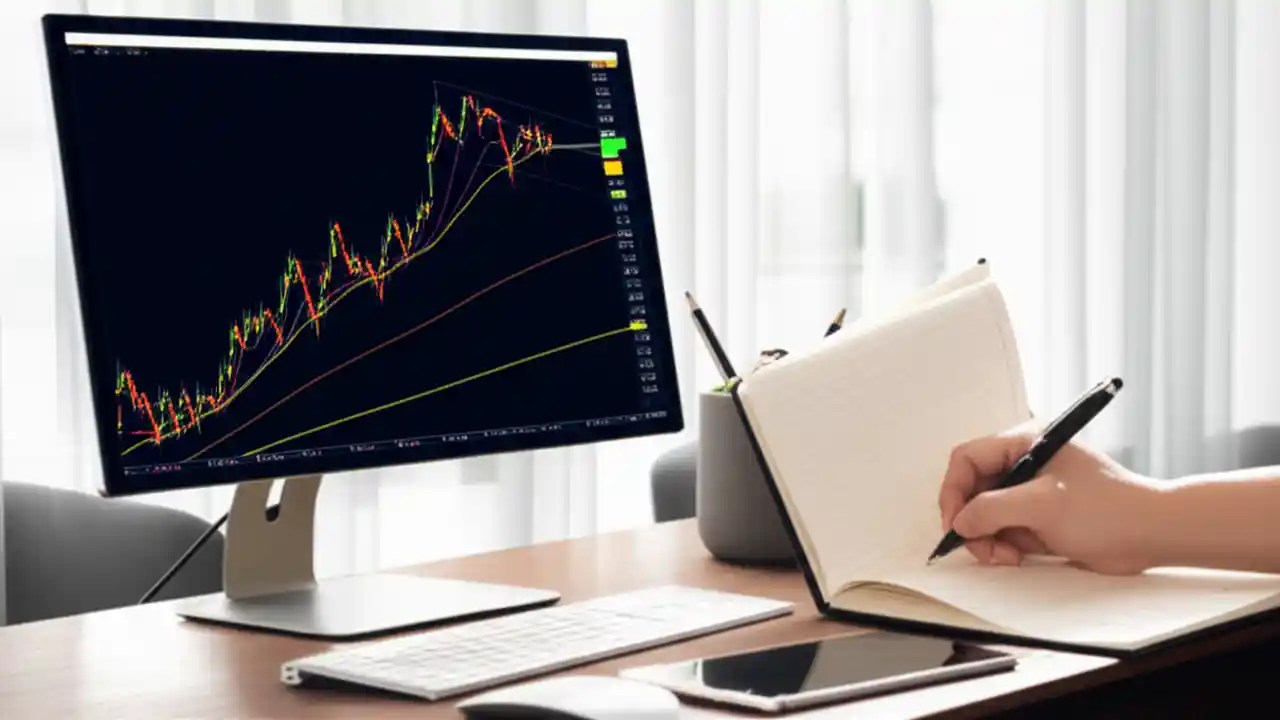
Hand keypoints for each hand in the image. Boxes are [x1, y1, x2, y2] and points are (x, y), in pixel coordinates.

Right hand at [937, 426, 1162, 574]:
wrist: (1152, 534)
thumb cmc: (1109, 509)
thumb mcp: (1043, 505)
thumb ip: (993, 509)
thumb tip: (960, 521)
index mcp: (1025, 443)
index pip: (968, 459)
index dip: (954, 491)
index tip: (955, 523)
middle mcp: (1024, 463)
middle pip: (972, 489)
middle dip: (973, 521)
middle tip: (983, 547)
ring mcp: (1031, 491)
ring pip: (985, 513)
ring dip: (988, 538)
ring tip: (1007, 555)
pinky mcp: (1039, 516)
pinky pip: (1004, 529)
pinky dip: (1003, 545)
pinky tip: (1020, 555)